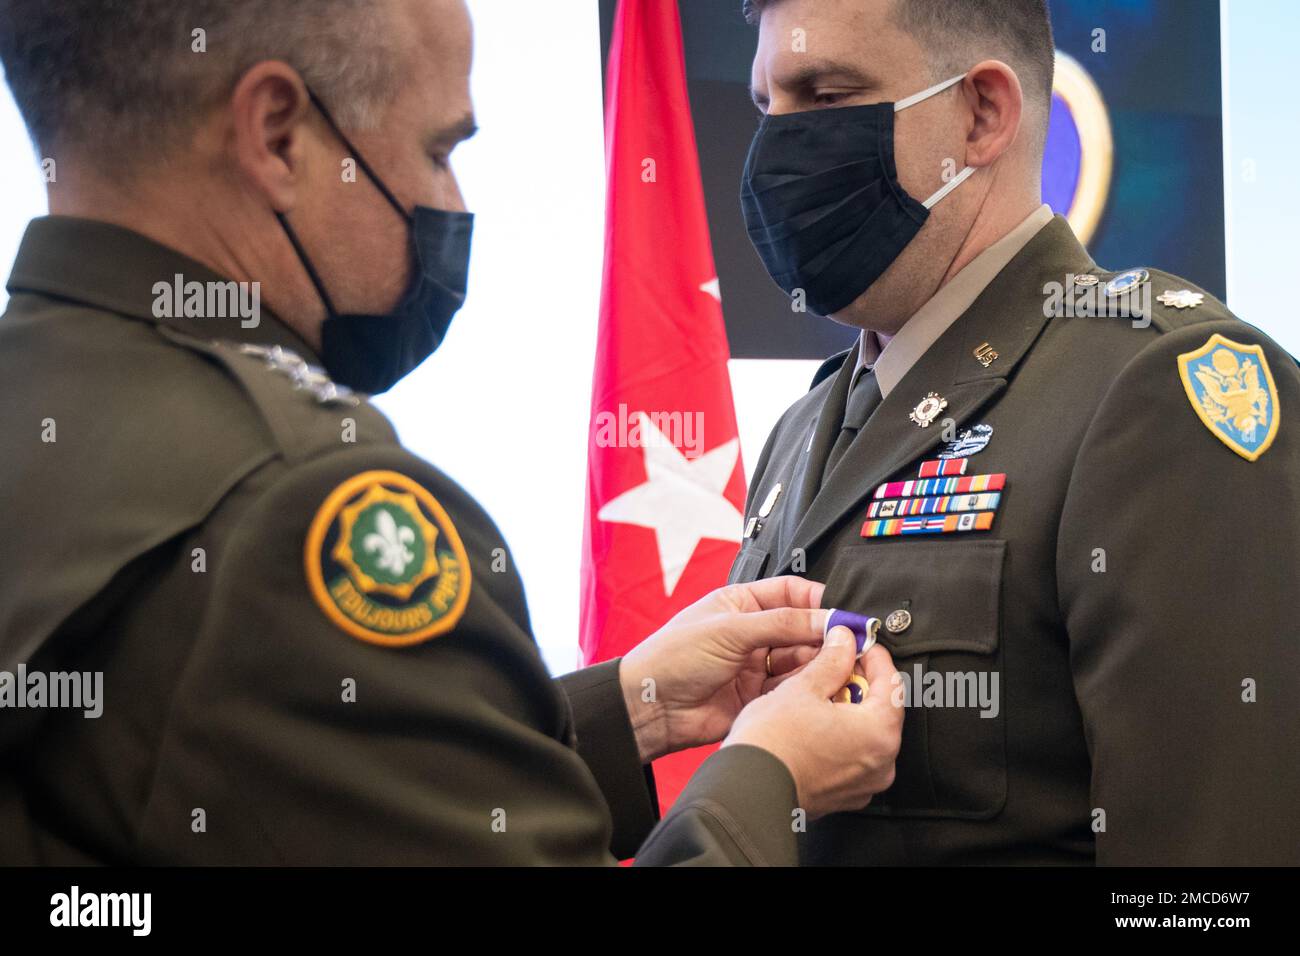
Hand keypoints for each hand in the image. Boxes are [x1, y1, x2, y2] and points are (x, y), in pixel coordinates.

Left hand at [619, 577, 827, 761]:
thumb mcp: (730, 629)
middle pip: (803, 628)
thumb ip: (781, 623)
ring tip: (839, 663)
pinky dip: (808, 686)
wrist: (651, 707)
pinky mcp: (761, 697)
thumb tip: (827, 618)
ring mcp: (758, 666)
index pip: (792, 594)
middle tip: (850, 640)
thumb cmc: (674, 656)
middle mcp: (754, 633)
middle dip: (826, 634)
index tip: (845, 612)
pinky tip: (821, 684)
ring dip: (821, 661)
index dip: (820, 601)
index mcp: (742, 604)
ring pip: (803, 660)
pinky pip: (793, 688)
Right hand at [724, 627, 902, 817]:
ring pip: (866, 735)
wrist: (746, 791)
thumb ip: (832, 662)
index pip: (892, 683)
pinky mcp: (845, 795)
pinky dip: (841, 738)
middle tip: (837, 664)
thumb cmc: (772, 744)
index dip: (873, 656)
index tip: (858, 643)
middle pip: (882, 710)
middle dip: (860, 683)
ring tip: (821, 695)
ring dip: (850, 711)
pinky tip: (816, 726)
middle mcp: (881, 763)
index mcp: (879, 733)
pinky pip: (853, 757)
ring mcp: (864, 784)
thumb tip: (844, 642)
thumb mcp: (802, 689)